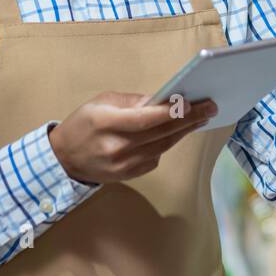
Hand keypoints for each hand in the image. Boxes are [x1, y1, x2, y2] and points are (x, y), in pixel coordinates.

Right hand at [48, 91, 217, 185]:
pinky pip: (156, 157)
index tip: (191, 102)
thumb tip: (162, 100)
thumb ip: (132, 101)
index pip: (145, 118)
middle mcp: (116, 146)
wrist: (65, 158)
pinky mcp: (129, 175)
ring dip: (184, 131)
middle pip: (160, 133)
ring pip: (162, 146)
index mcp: (106, 123)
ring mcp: (123, 165)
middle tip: (210, 107)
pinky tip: (177, 132)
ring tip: (201, 117)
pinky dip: (167, 143)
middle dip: (188, 119)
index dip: (170, 111)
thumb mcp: (102, 102)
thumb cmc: (84, 123)